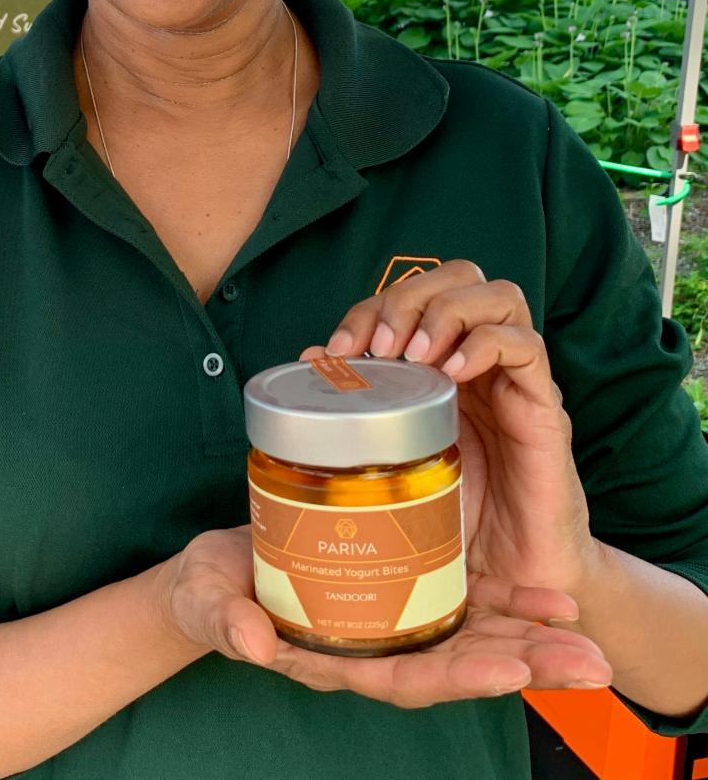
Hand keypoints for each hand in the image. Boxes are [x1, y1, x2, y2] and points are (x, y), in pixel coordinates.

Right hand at [156, 526, 611, 704]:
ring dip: (532, 635)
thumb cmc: (208, 593)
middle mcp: (377, 647)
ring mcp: (394, 618)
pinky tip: (551, 597)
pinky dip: (508, 599)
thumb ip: (227, 622)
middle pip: (459, 663)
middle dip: (524, 663)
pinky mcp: (399, 584)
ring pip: (472, 633)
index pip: (407, 677)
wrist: (215, 573)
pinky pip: (462, 597)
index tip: (508, 668)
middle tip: (587, 661)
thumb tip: (252, 642)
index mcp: (338, 662)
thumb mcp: (209, 604)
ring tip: (584, 629)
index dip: (458, 675)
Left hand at [307, 259, 603, 601]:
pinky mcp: (546, 406)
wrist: (515, 577)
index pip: (410, 299)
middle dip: (411, 296)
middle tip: (380, 347)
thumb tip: (308, 360)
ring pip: (498, 297)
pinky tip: (454, 374)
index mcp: (442, 364)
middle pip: (459, 277)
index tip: (337, 349)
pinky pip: (527, 346)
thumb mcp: (396, 460)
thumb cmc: (454, 517)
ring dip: (446, 312)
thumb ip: (357, 410)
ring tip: (414, 355)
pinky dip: (486, 345)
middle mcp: (480, 360)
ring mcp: (516, 379)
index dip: (369, 308)